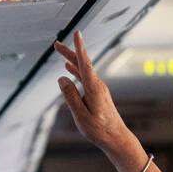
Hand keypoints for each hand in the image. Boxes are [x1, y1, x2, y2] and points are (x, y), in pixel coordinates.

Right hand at [54, 30, 134, 156]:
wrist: (116, 138)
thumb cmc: (99, 130)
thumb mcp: (81, 115)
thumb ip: (70, 96)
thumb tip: (61, 79)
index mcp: (94, 89)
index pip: (85, 64)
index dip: (80, 48)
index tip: (77, 33)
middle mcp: (97, 85)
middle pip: (82, 64)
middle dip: (70, 52)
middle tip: (56, 44)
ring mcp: (98, 89)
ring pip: (83, 70)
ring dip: (71, 61)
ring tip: (61, 53)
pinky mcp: (97, 94)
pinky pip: (85, 78)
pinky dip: (76, 71)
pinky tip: (69, 69)